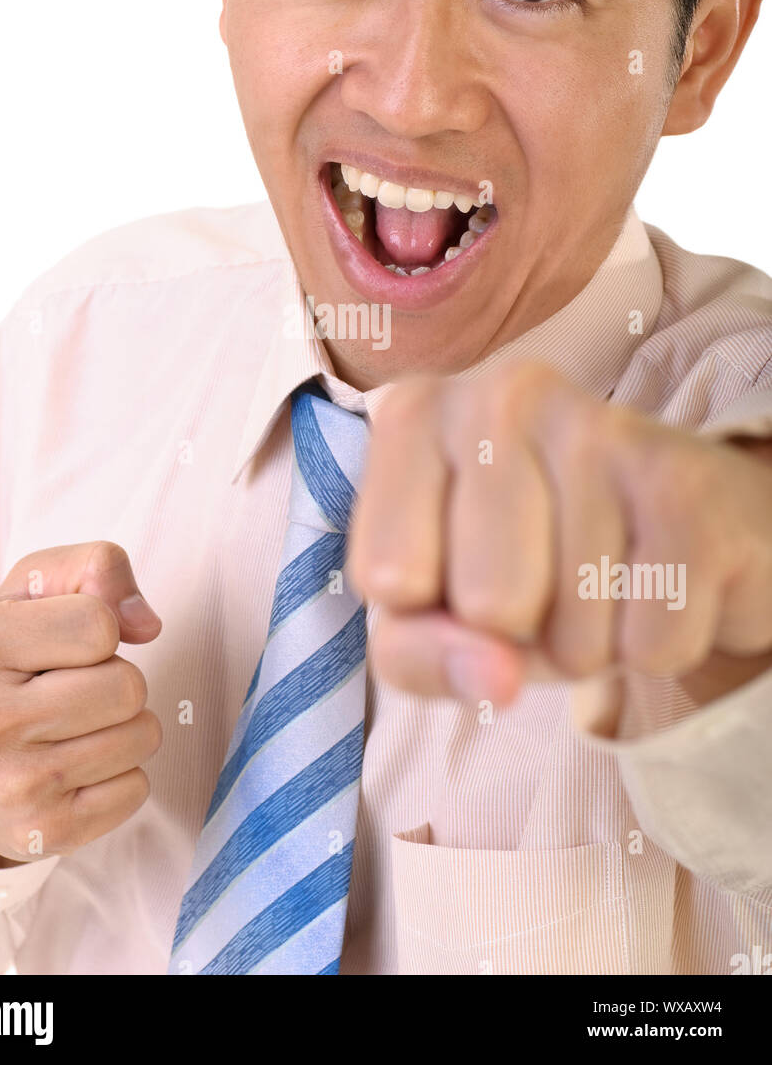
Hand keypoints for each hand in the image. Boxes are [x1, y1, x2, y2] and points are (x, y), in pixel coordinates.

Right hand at [0, 541, 161, 867]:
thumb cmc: (4, 668)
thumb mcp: (29, 594)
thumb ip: (93, 568)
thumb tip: (146, 624)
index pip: (99, 622)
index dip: (99, 630)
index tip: (61, 648)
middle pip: (128, 684)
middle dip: (117, 680)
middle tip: (73, 692)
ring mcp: (12, 785)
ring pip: (143, 735)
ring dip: (124, 727)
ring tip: (74, 729)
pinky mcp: (43, 832)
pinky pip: (137, 789)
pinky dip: (120, 775)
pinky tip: (76, 770)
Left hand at [347, 362, 771, 708]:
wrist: (682, 520)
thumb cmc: (531, 561)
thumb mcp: (435, 609)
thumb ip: (415, 653)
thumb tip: (496, 677)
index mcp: (415, 414)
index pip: (385, 577)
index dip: (430, 610)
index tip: (460, 565)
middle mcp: (501, 394)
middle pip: (486, 606)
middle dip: (522, 630)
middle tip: (549, 576)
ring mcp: (599, 426)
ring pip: (574, 636)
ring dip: (593, 641)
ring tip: (607, 576)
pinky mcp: (685, 479)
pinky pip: (650, 643)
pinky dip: (659, 647)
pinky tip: (662, 580)